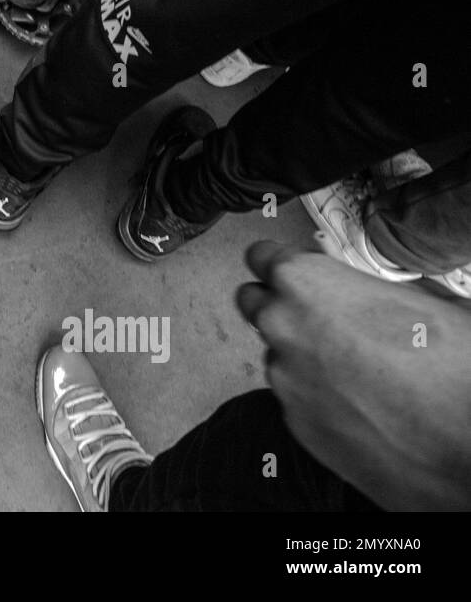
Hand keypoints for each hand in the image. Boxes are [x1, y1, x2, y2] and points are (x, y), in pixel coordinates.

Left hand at [237, 240, 470, 509]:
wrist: (465, 447)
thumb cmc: (453, 371)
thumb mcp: (423, 300)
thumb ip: (370, 289)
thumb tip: (365, 290)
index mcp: (307, 284)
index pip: (262, 256)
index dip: (278, 262)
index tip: (288, 269)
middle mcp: (282, 327)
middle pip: (254, 301)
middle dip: (279, 304)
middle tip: (320, 315)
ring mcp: (283, 377)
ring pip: (278, 353)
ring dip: (303, 354)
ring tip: (356, 368)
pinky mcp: (293, 421)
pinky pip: (295, 396)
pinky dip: (316, 395)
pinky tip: (358, 401)